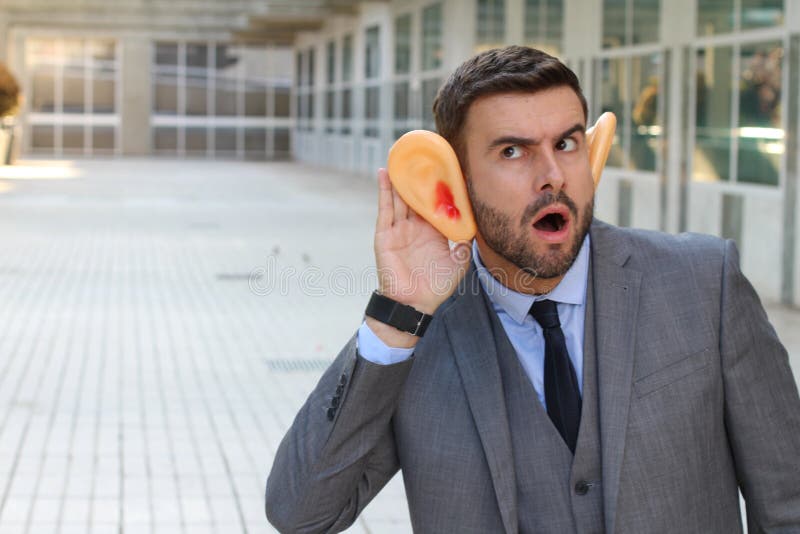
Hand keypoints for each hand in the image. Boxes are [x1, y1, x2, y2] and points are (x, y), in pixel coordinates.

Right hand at [373, 168, 471, 315]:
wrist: (414, 304)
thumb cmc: (436, 287)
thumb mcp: (458, 263)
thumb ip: (465, 245)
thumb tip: (473, 229)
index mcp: (432, 231)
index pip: (435, 202)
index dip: (439, 186)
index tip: (445, 165)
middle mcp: (415, 226)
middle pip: (416, 195)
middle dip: (418, 175)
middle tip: (421, 152)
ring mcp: (399, 228)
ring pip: (400, 197)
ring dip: (399, 177)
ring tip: (400, 155)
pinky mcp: (385, 234)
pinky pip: (385, 209)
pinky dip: (383, 191)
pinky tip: (383, 174)